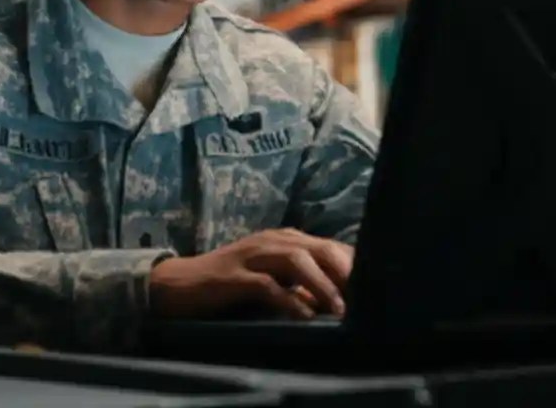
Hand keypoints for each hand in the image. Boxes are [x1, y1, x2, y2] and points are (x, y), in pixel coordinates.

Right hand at [148, 228, 353, 319]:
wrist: (178, 285)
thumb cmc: (231, 285)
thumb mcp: (272, 279)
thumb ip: (301, 283)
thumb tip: (339, 302)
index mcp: (285, 239)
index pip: (330, 246)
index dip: (354, 266)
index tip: (376, 288)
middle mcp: (272, 241)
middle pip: (319, 248)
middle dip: (345, 272)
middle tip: (367, 297)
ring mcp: (252, 256)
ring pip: (296, 261)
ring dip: (322, 285)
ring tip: (339, 310)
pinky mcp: (234, 276)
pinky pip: (266, 286)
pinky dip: (288, 300)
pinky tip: (303, 316)